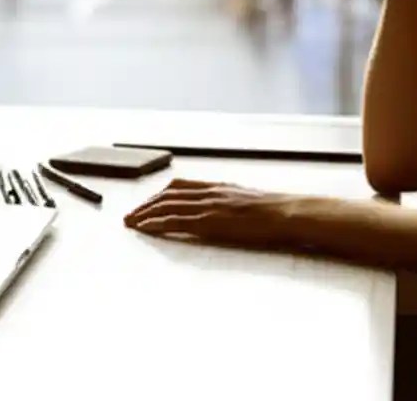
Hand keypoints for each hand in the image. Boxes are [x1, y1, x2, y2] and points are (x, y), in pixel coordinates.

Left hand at [124, 178, 303, 248]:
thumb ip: (231, 202)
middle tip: (130, 215)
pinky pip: (174, 221)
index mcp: (218, 187)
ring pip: (166, 206)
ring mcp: (207, 206)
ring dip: (144, 214)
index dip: (159, 194)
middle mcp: (209, 192)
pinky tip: (145, 229)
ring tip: (130, 223)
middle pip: (167, 194)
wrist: (285, 213)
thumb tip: (224, 209)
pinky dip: (156, 224)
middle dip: (146, 204)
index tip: (148, 203)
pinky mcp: (208, 222)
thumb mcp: (249, 200)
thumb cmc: (275, 211)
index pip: (180, 186)